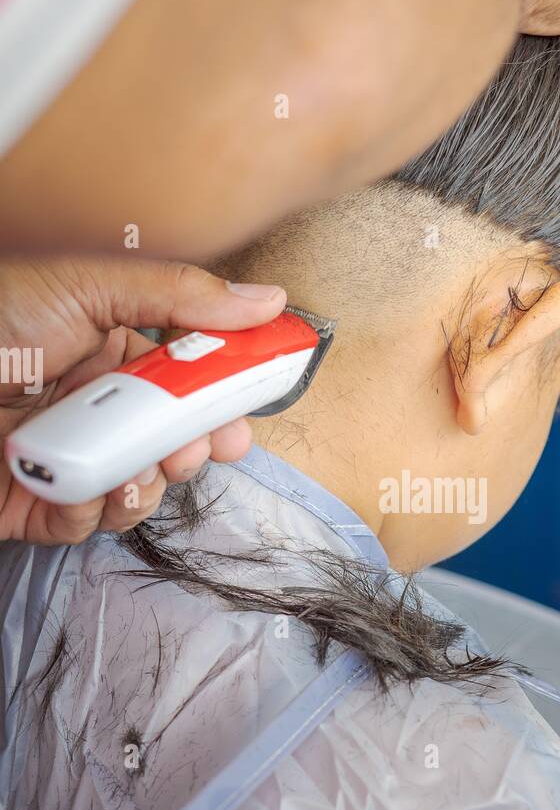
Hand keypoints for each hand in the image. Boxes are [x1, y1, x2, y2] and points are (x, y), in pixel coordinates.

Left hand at [0, 258, 285, 543]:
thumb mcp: (86, 287)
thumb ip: (180, 296)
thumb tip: (265, 302)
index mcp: (110, 350)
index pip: (189, 376)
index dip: (227, 392)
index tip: (256, 401)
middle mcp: (95, 407)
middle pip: (175, 438)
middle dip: (195, 445)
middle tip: (199, 443)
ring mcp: (72, 459)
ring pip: (143, 487)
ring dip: (148, 479)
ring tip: (133, 461)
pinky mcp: (43, 507)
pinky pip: (94, 522)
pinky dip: (96, 508)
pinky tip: (82, 483)